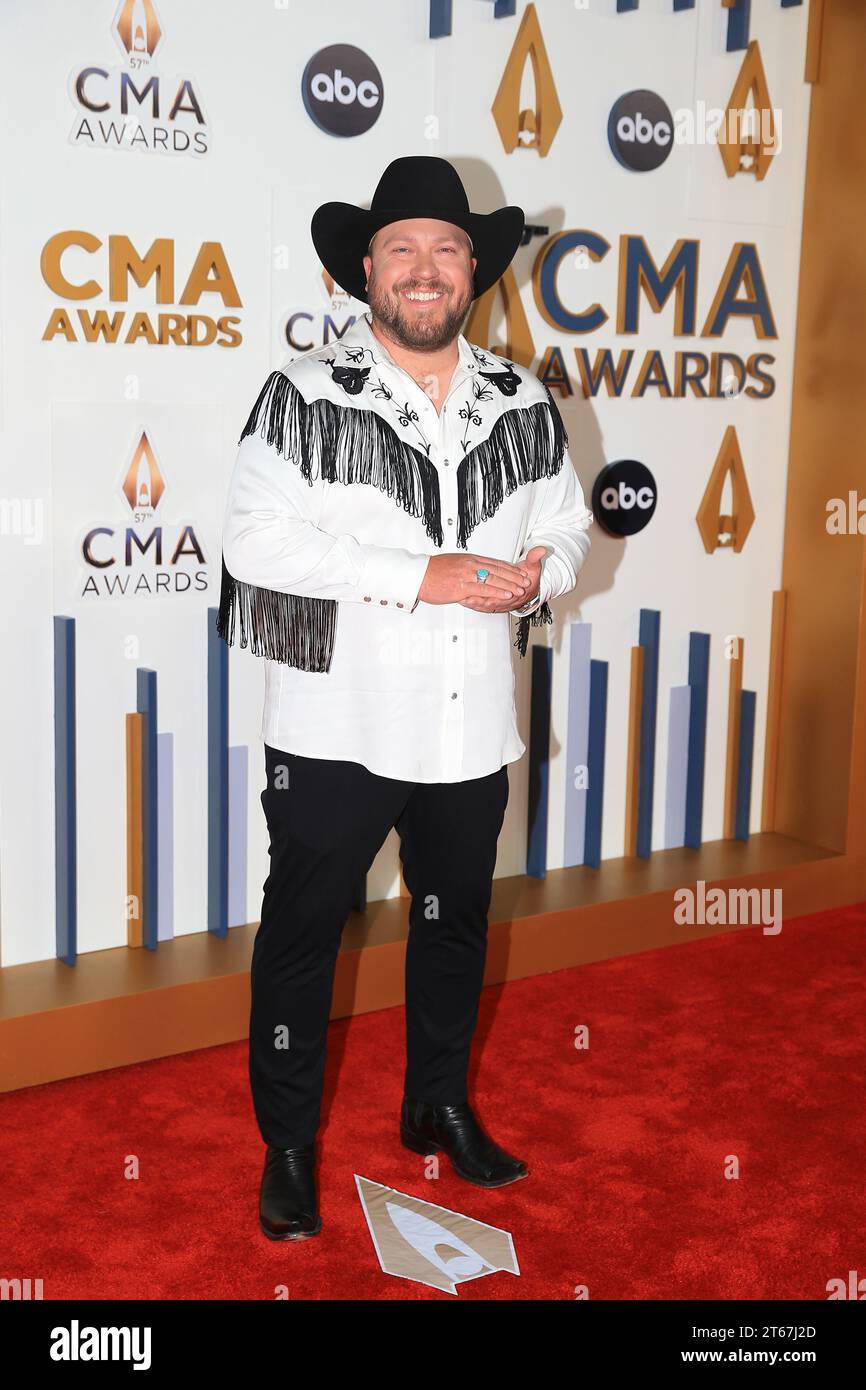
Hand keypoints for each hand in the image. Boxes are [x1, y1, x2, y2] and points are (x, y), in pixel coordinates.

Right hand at [417, 553, 531, 607]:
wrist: (418, 575)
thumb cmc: (432, 572)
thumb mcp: (453, 564)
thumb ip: (466, 567)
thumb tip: (475, 569)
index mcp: (470, 559)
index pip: (495, 563)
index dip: (510, 568)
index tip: (521, 572)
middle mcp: (471, 565)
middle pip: (498, 570)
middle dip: (514, 576)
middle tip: (527, 581)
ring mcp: (467, 575)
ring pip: (494, 580)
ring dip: (510, 585)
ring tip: (521, 590)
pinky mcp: (462, 587)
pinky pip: (484, 589)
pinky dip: (498, 592)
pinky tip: (507, 595)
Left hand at [461, 545, 546, 613]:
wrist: (529, 589)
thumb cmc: (529, 579)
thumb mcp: (534, 567)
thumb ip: (535, 558)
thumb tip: (541, 549)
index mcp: (515, 593)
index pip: (504, 594)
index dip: (495, 593)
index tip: (483, 589)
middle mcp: (505, 601)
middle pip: (492, 601)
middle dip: (480, 600)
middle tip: (467, 596)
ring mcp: (498, 603)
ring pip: (484, 605)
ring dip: (473, 603)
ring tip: (462, 600)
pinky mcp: (491, 603)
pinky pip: (480, 606)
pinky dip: (471, 604)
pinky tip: (461, 600)